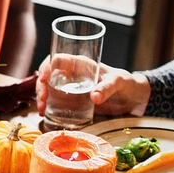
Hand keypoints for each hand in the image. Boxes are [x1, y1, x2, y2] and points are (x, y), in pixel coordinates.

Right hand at [34, 56, 150, 116]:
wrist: (132, 97)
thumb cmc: (126, 83)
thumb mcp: (118, 83)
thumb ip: (107, 88)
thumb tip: (94, 97)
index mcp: (82, 64)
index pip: (58, 59)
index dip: (47, 66)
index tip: (45, 79)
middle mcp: (73, 73)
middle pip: (49, 73)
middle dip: (41, 85)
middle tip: (42, 99)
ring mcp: (72, 86)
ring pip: (49, 87)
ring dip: (41, 96)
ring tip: (42, 109)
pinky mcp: (73, 99)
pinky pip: (55, 99)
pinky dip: (47, 104)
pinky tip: (45, 113)